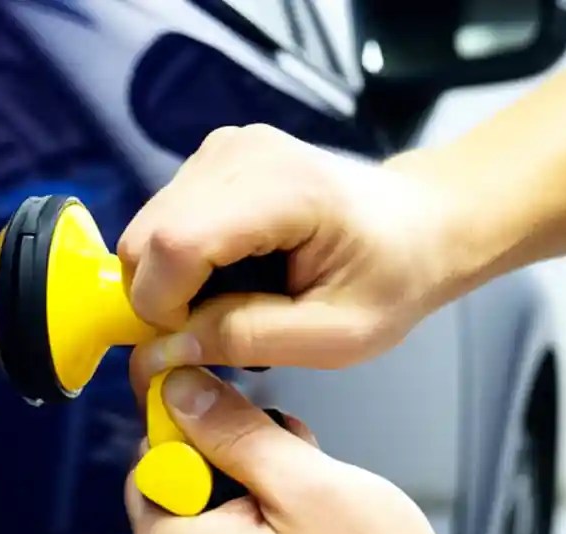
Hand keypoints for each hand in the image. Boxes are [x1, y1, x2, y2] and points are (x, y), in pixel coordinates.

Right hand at [118, 124, 464, 371]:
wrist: (420, 223)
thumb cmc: (391, 278)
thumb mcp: (335, 336)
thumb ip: (246, 340)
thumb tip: (160, 353)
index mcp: (282, 189)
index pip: (174, 244)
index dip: (164, 307)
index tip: (197, 344)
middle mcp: (239, 154)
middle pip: (145, 238)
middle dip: (160, 301)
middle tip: (214, 334)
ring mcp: (221, 150)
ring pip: (145, 234)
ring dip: (172, 283)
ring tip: (235, 300)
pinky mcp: (210, 158)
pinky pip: (161, 223)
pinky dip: (180, 263)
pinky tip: (231, 273)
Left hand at [125, 367, 476, 533]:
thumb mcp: (301, 481)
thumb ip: (230, 429)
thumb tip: (178, 387)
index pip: (148, 458)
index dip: (192, 423)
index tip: (236, 407)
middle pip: (178, 474)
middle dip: (231, 446)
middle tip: (285, 447)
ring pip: (213, 492)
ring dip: (257, 468)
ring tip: (308, 476)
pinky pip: (235, 521)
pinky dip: (268, 497)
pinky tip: (310, 497)